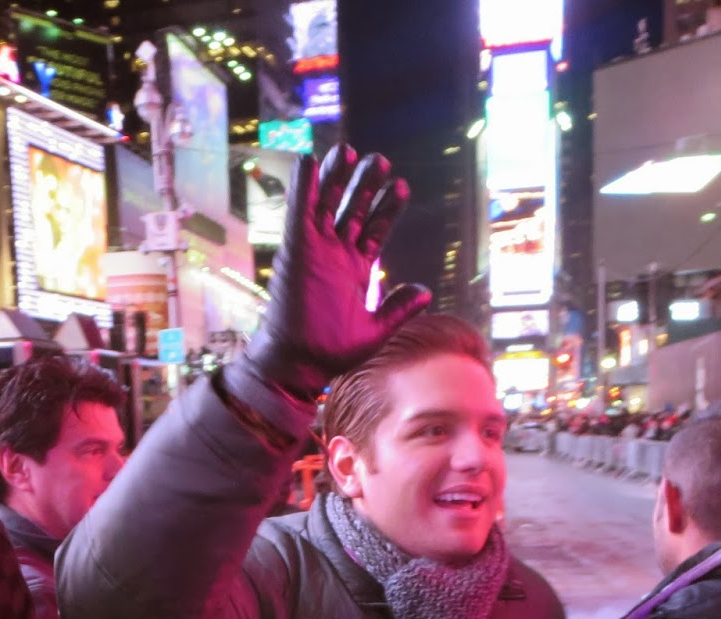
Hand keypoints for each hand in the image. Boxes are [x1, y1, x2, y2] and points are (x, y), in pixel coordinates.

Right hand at [244, 144, 431, 401]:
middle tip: (380, 160)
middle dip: (366, 184)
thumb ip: (398, 307)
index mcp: (356, 268)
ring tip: (350, 151)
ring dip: (337, 177)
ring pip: (327, 202)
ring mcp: (315, 249)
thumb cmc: (334, 352)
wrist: (301, 364)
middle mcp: (336, 253)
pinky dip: (302, 186)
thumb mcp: (377, 329)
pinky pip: (298, 211)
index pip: (375, 228)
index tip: (400, 185)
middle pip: (353, 208)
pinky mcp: (295, 249)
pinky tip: (309, 160)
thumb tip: (425, 291)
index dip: (387, 207)